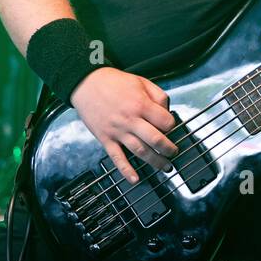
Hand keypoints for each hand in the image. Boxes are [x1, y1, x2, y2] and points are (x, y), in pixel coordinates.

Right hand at [69, 67, 178, 183]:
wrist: (86, 84)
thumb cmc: (114, 82)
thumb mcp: (141, 81)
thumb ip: (158, 95)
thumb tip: (167, 111)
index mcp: (141, 104)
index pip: (165, 121)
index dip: (172, 125)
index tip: (172, 127)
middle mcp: (130, 120)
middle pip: (156, 140)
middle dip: (169, 149)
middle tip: (174, 152)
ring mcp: (118, 131)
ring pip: (140, 151)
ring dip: (155, 161)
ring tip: (165, 167)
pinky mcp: (106, 139)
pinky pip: (117, 157)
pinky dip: (126, 170)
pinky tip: (135, 179)